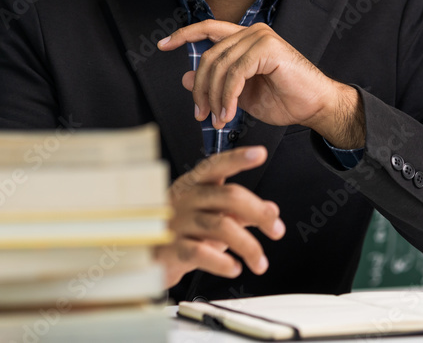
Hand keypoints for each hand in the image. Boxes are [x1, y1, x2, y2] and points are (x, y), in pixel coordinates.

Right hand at [154, 146, 284, 287]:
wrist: (145, 254)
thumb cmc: (181, 229)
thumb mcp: (212, 215)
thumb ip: (240, 211)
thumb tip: (272, 210)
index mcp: (195, 184)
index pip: (217, 165)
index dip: (238, 158)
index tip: (260, 153)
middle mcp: (186, 198)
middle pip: (228, 196)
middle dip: (259, 213)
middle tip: (277, 231)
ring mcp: (177, 222)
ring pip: (220, 227)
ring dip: (248, 246)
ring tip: (260, 262)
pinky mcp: (170, 248)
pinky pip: (200, 252)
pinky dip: (221, 262)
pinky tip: (235, 268)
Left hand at [158, 20, 363, 148]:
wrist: (315, 106)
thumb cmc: (284, 99)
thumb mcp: (241, 95)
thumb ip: (217, 84)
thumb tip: (187, 78)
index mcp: (245, 38)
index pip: (208, 29)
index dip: (184, 35)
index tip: (163, 45)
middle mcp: (252, 32)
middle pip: (209, 56)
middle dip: (200, 89)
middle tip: (201, 115)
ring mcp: (260, 38)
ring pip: (220, 67)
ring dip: (215, 98)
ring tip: (218, 120)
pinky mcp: (268, 49)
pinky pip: (235, 73)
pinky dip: (228, 97)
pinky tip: (230, 114)